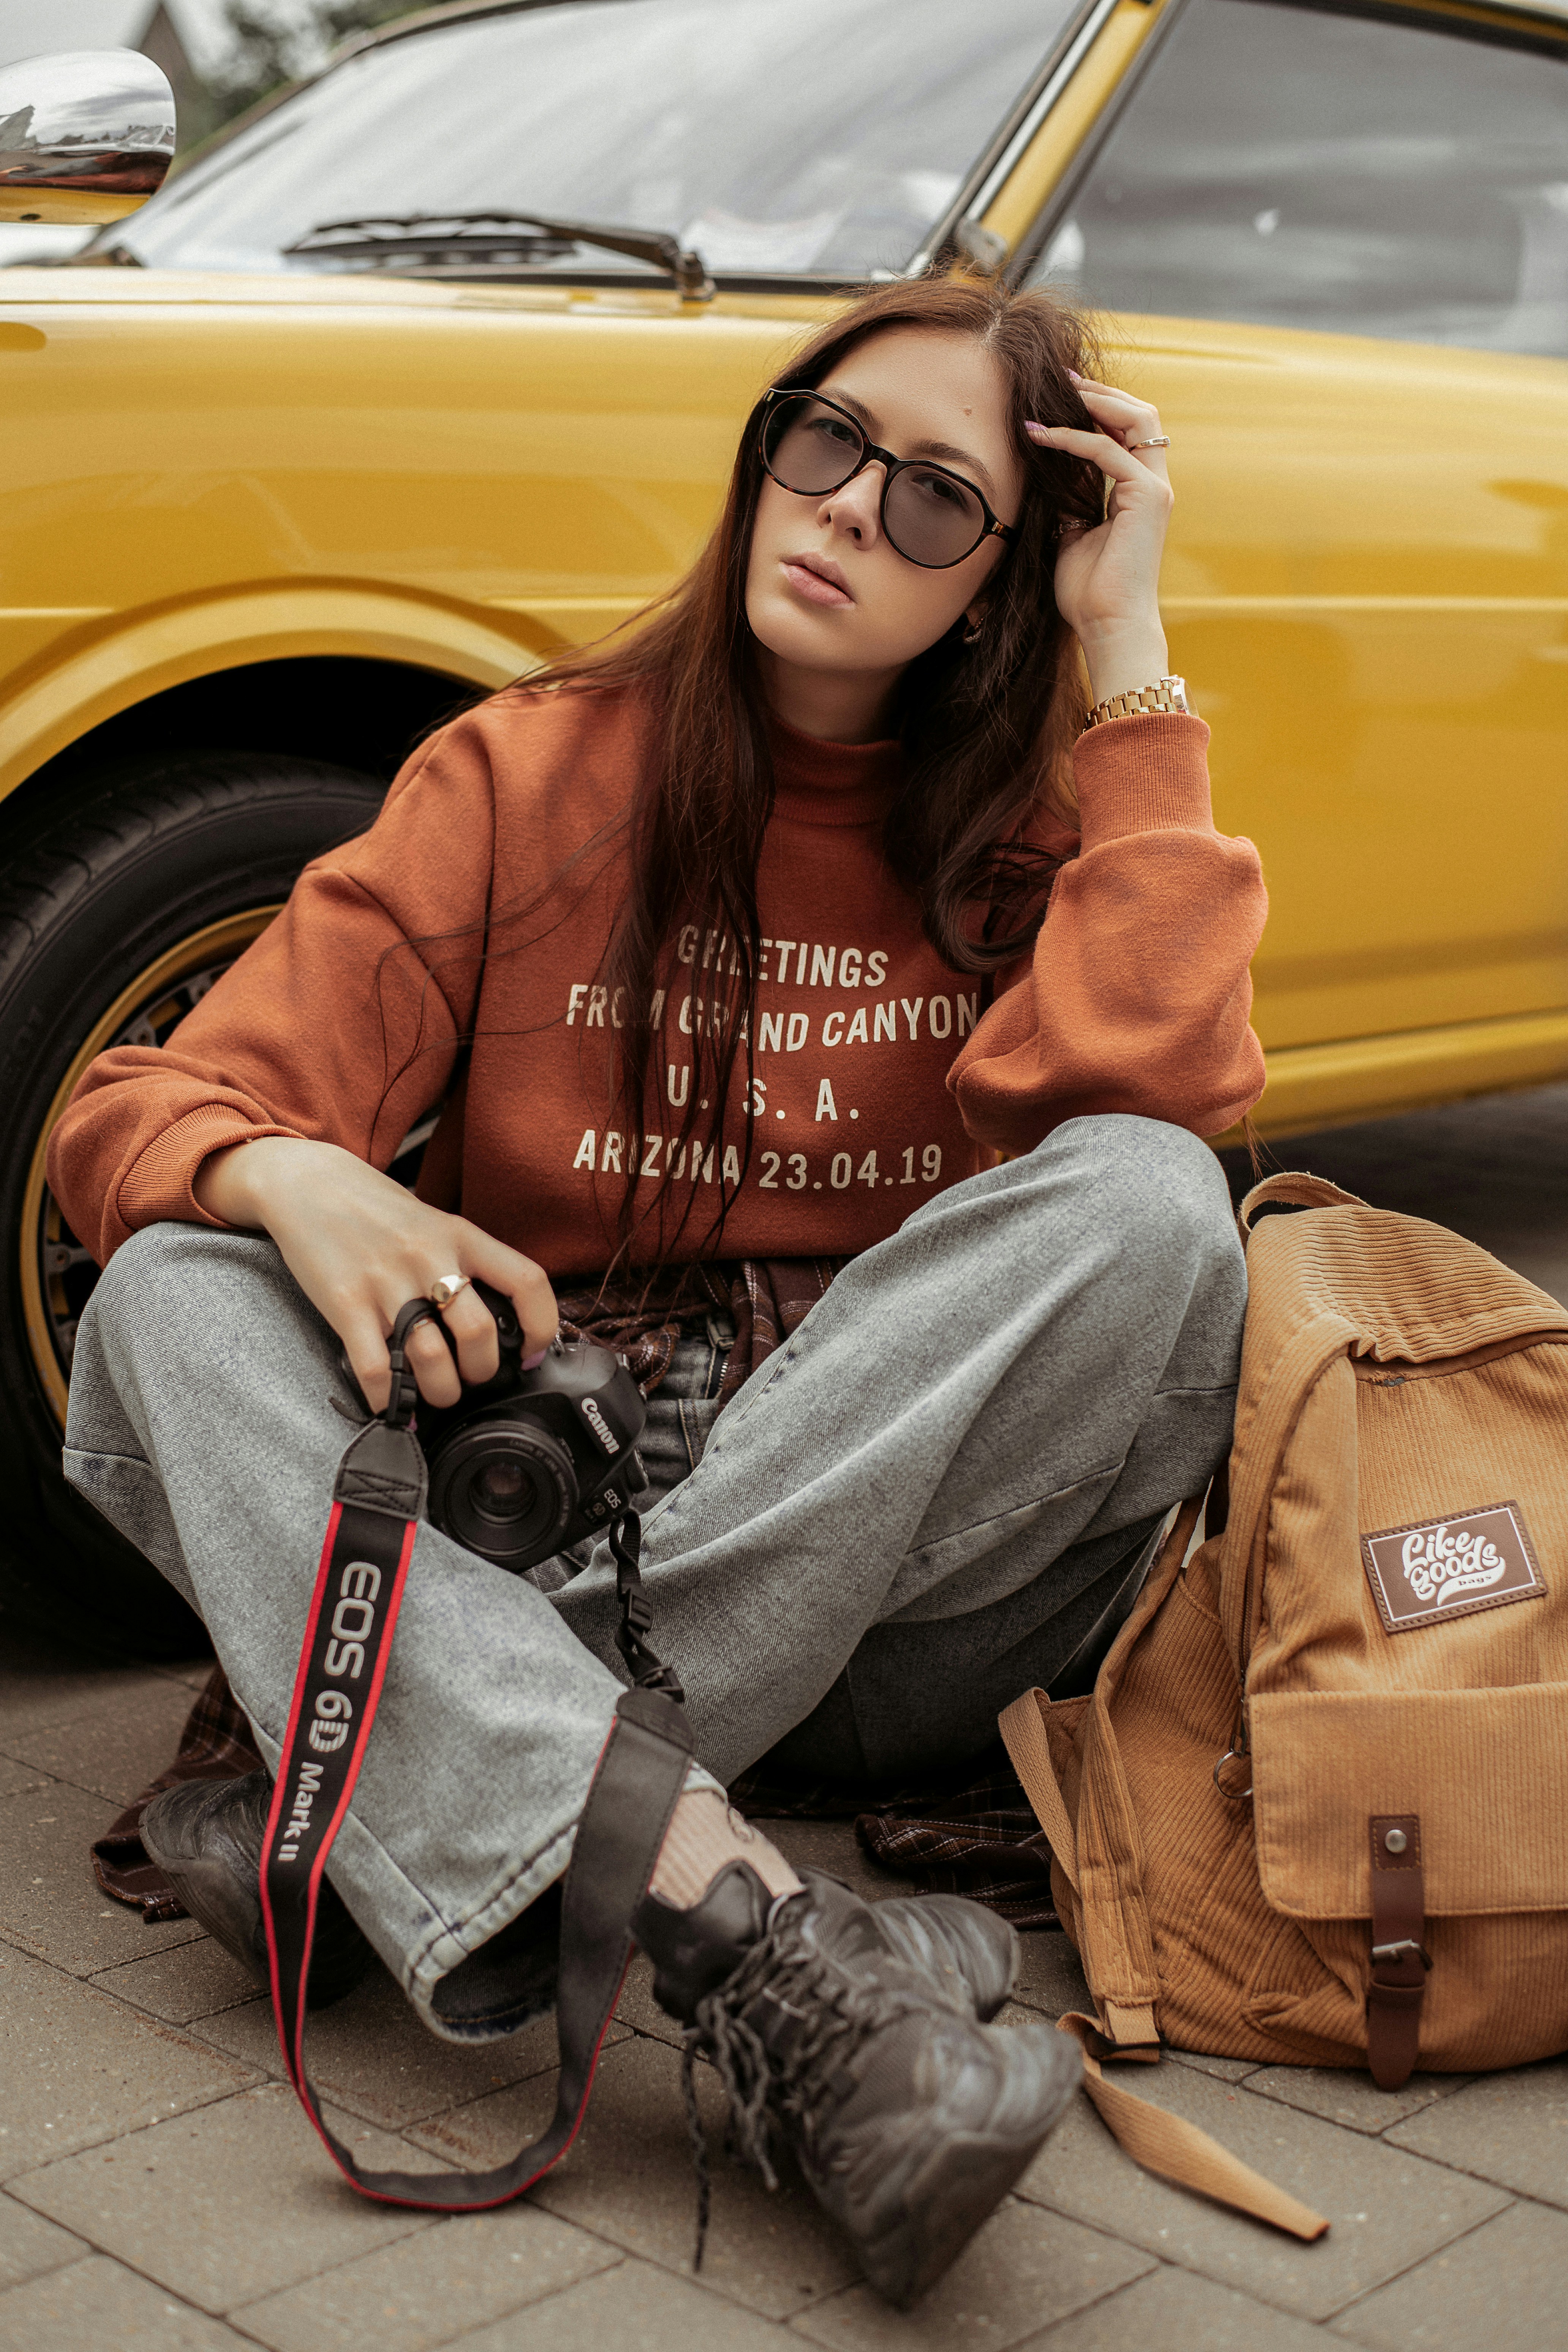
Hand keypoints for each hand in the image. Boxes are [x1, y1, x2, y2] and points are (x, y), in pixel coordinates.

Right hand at [193, 1136, 558, 1413]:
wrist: (307, 1182)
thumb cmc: (376, 1210)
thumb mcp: (434, 1222)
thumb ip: (465, 1262)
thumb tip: (497, 1321)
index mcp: (461, 1236)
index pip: (527, 1282)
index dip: (542, 1327)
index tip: (531, 1353)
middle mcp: (429, 1256)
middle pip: (478, 1332)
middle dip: (482, 1372)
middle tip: (472, 1378)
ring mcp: (386, 1280)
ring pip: (430, 1357)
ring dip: (440, 1391)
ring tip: (436, 1394)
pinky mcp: (345, 1302)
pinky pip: (374, 1367)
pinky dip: (387, 1398)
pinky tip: (390, 1402)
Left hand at [1026, 376, 1174, 704]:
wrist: (1108, 626)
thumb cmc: (1089, 591)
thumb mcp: (1070, 534)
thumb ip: (1069, 500)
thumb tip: (1046, 475)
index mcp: (1139, 492)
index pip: (1128, 432)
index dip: (1099, 408)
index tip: (1061, 396)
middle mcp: (1153, 484)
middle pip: (1140, 415)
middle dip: (1101, 393)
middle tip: (1062, 380)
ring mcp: (1155, 489)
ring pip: (1136, 419)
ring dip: (1094, 402)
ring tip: (1055, 395)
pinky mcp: (1147, 497)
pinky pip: (1108, 451)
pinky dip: (1074, 439)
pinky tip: (1042, 435)